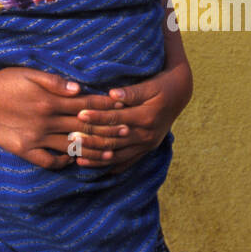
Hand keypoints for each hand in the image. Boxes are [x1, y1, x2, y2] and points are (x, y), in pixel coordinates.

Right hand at [0, 67, 135, 169]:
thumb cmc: (5, 82)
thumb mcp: (29, 74)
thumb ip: (54, 82)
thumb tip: (79, 89)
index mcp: (50, 100)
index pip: (85, 104)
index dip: (105, 106)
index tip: (122, 107)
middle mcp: (46, 121)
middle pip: (82, 127)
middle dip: (106, 129)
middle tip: (126, 132)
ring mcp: (36, 137)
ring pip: (70, 146)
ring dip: (92, 149)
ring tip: (111, 153)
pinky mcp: (25, 149)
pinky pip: (48, 160)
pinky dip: (63, 161)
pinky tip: (73, 161)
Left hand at [71, 62, 192, 172]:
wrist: (180, 94)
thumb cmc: (162, 85)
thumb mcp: (150, 85)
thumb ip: (131, 92)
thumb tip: (112, 93)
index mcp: (146, 117)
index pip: (117, 119)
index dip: (98, 117)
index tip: (79, 114)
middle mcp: (146, 135)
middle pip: (114, 141)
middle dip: (91, 140)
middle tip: (70, 139)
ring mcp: (146, 145)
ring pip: (118, 156)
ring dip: (96, 158)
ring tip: (76, 158)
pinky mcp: (145, 150)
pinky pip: (125, 162)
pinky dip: (108, 166)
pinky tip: (94, 166)